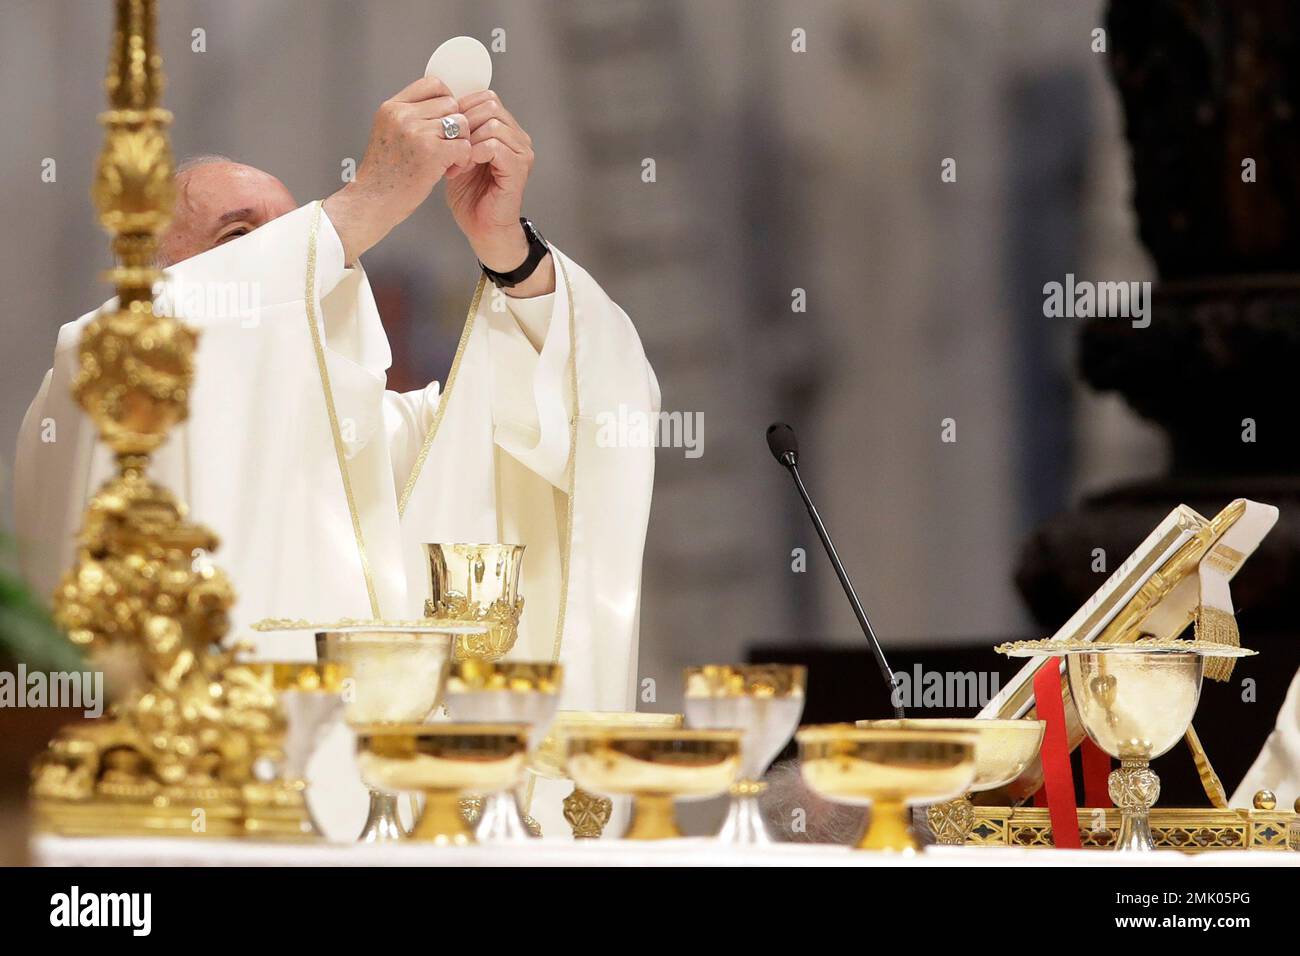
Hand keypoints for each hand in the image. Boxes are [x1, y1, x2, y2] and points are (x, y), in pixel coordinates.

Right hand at [324, 77, 470, 261]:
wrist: (372, 202)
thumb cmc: (384, 175)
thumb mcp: (389, 134)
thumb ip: (411, 118)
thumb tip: (445, 106)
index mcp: (392, 107)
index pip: (432, 84)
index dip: (447, 100)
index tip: (445, 122)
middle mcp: (402, 114)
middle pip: (451, 103)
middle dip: (456, 126)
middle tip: (448, 148)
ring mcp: (416, 132)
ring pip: (461, 123)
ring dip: (461, 143)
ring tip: (448, 161)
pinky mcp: (431, 152)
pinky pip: (464, 145)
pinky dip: (463, 160)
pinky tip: (450, 171)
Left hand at [445, 90, 551, 293]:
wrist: (483, 228)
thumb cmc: (471, 197)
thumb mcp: (459, 155)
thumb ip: (458, 132)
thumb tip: (444, 107)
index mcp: (506, 131)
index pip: (486, 98)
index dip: (462, 108)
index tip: (445, 131)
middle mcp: (518, 138)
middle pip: (491, 105)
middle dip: (463, 122)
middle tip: (448, 145)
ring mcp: (521, 152)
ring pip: (492, 123)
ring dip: (467, 140)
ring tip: (455, 161)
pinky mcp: (518, 167)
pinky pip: (495, 145)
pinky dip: (474, 153)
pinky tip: (463, 168)